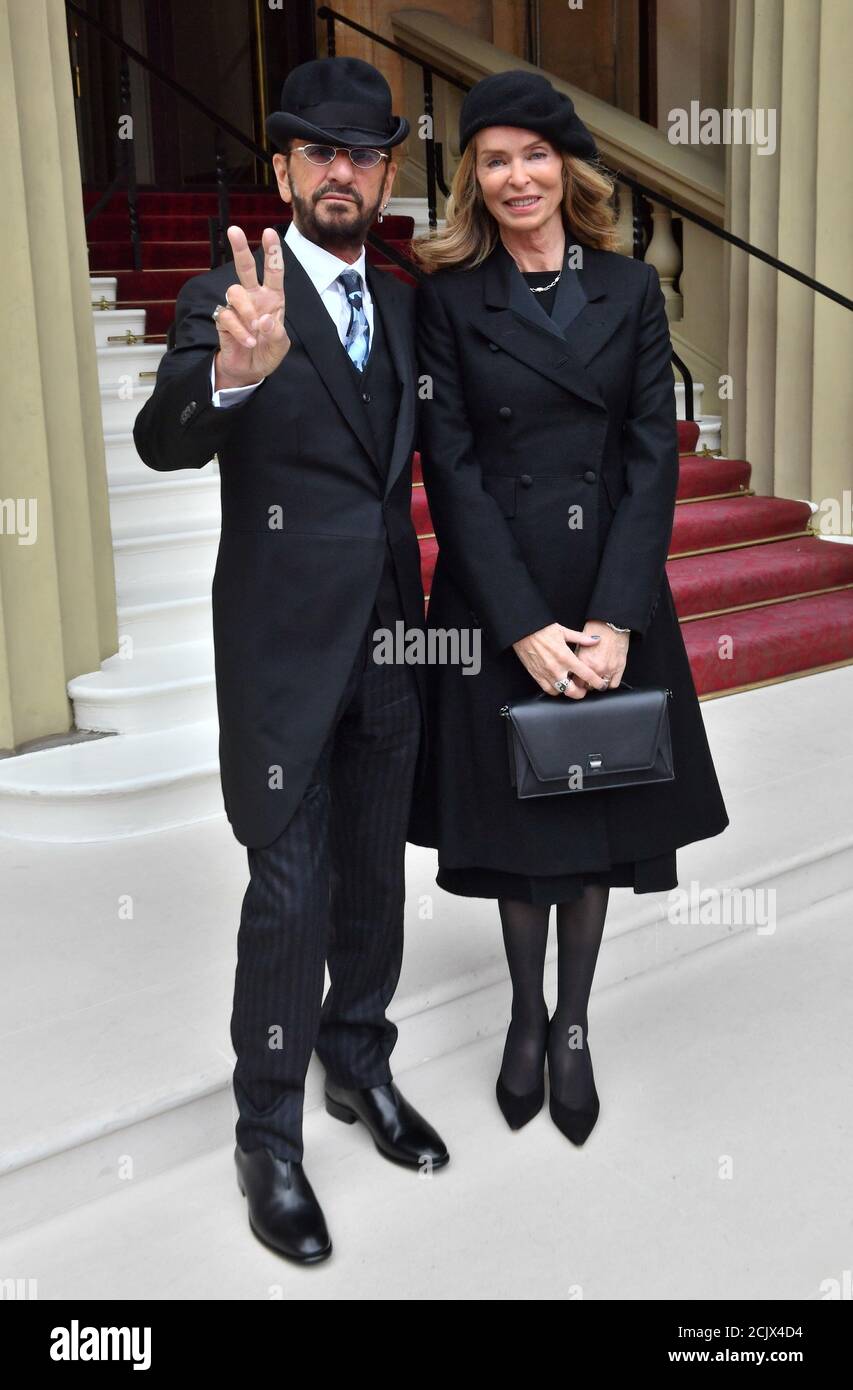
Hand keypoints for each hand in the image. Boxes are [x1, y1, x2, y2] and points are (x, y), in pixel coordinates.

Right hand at [213, 226, 289, 389]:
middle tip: (234, 231)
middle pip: (245, 268)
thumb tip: (264, 319)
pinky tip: (247, 341)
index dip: (272, 252)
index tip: (269, 232)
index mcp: (272, 298)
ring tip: (255, 329)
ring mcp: (237, 307)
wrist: (249, 371)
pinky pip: (227, 315)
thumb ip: (276, 333)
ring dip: (245, 310)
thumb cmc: (267, 352)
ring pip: (234, 291)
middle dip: (240, 249)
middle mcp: (254, 297)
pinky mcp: (223, 319)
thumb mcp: (280, 346)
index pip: (273, 271)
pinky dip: (239, 330)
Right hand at [512, 622, 609, 698]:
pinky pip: (547, 689)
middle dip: (581, 693)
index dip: (596, 682)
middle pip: (572, 691)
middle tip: (584, 689)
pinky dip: (554, 689)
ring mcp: (545, 674)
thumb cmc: (542, 629)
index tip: (600, 685)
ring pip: (560, 692)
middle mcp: (556, 668)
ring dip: (567, 690)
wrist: (523, 630)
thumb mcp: (564, 631)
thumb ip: (581, 638)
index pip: (586, 674)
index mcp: (566, 657)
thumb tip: (595, 639)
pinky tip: (557, 683)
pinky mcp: (536, 675)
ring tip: (570, 684)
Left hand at [568, 620, 629, 693]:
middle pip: (588, 687)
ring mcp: (608, 669)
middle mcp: (596, 668)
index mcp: (583, 661)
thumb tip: (572, 671)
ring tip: (597, 678)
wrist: (611, 624)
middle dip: (586, 684)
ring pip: (601, 687)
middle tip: (587, 680)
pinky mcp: (619, 669)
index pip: (576, 682)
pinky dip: (610, 683)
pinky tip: (607, 677)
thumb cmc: (595, 631)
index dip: (576, 683)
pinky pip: (613, 685)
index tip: (577, 682)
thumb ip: (577, 659)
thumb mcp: (579, 643)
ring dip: (598, 684)